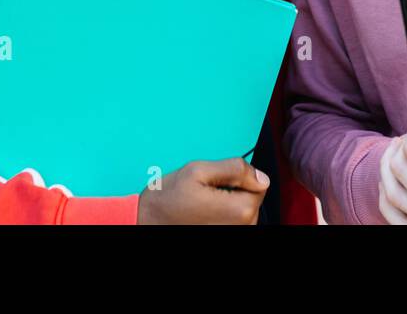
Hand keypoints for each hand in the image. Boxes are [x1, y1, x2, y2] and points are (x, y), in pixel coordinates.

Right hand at [137, 157, 268, 223]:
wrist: (146, 222)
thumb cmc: (168, 198)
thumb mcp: (198, 170)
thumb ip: (235, 168)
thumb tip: (260, 176)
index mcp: (239, 209)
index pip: (260, 184)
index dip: (239, 176)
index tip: (218, 180)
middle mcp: (241, 228)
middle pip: (252, 198)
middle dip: (234, 190)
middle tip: (206, 191)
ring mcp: (232, 235)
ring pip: (243, 210)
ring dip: (227, 203)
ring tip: (202, 203)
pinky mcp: (223, 237)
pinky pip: (232, 221)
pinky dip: (222, 215)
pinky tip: (203, 215)